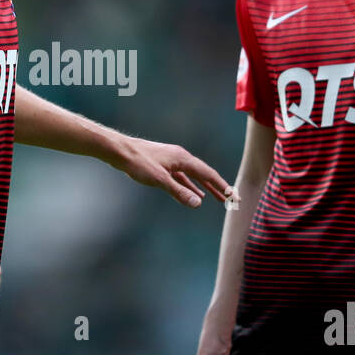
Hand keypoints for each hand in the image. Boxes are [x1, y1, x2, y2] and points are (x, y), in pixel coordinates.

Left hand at [110, 135, 231, 207]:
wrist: (120, 151)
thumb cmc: (138, 163)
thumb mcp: (160, 180)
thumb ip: (179, 192)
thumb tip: (198, 203)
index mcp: (183, 159)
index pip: (208, 174)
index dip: (222, 186)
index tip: (234, 196)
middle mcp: (181, 158)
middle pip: (204, 175)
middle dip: (218, 187)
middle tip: (232, 199)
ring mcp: (173, 161)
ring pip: (194, 177)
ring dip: (206, 188)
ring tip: (218, 198)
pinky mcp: (164, 165)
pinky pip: (183, 178)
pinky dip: (191, 186)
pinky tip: (195, 193)